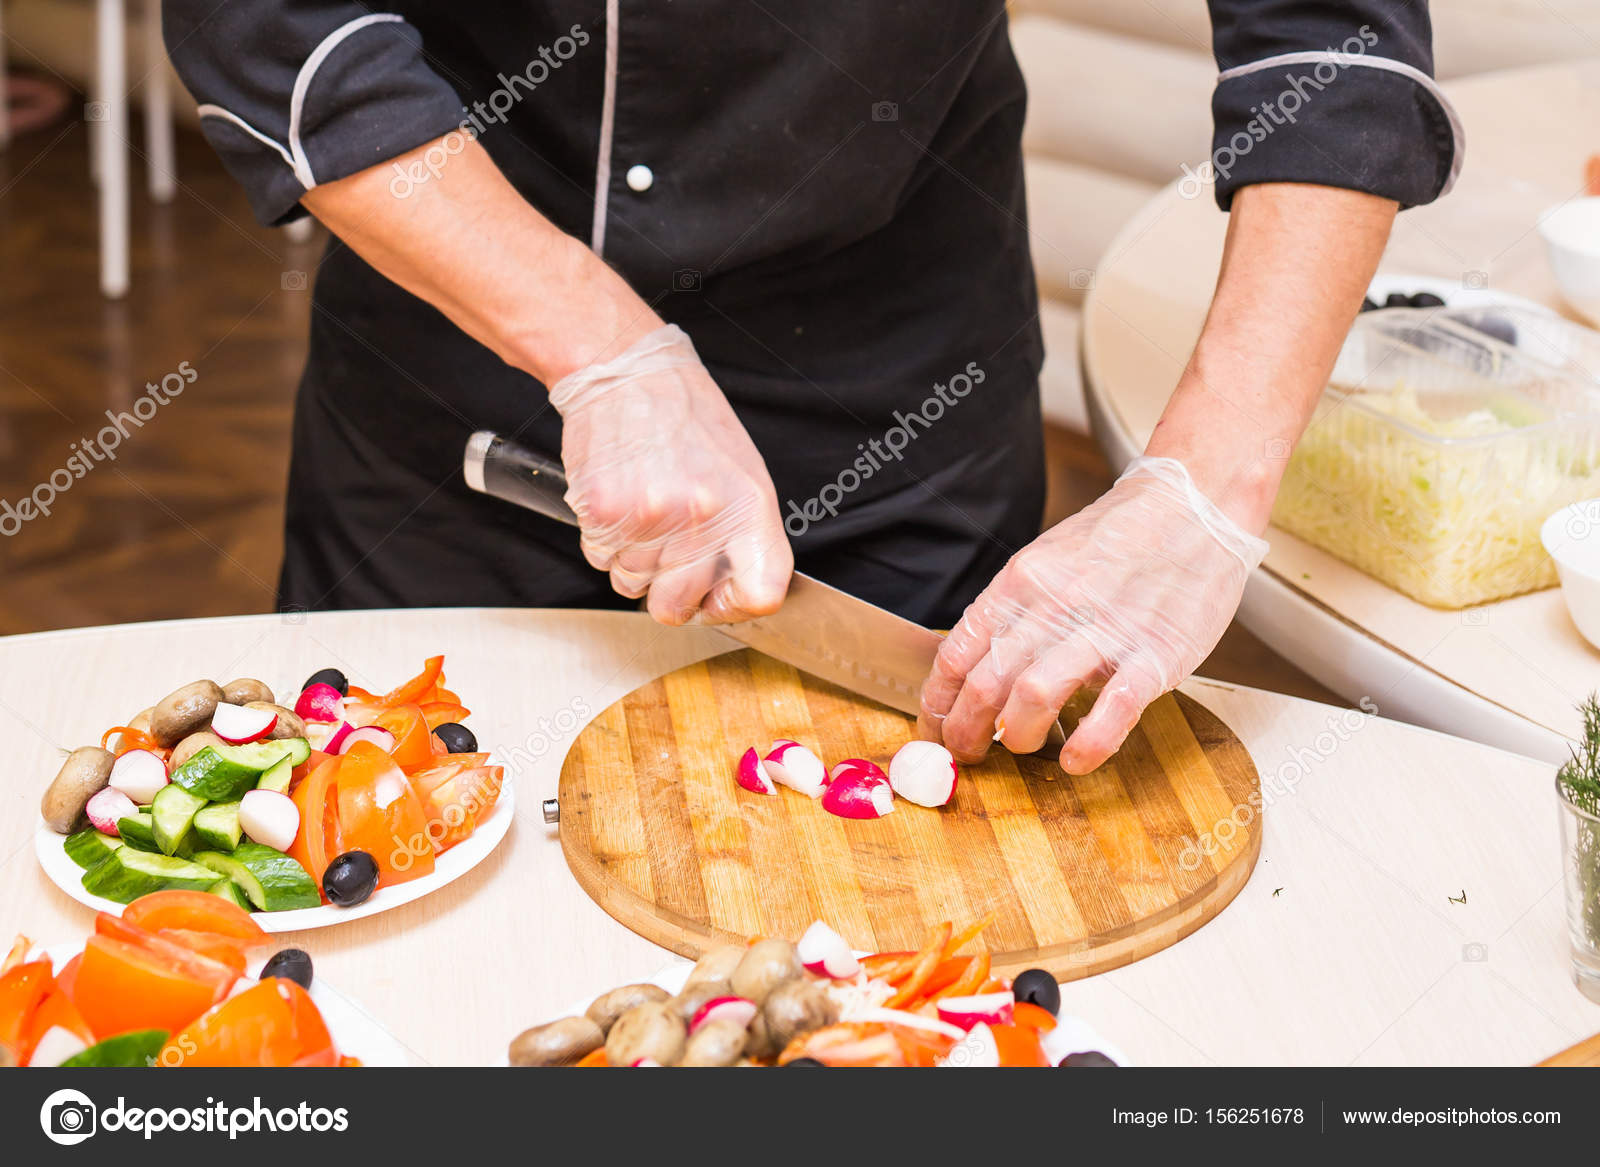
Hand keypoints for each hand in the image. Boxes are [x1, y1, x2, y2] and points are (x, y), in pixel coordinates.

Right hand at [550, 325, 793, 624]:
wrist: (628, 372)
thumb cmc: (686, 419)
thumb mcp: (742, 471)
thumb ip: (745, 536)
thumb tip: (734, 592)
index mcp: (747, 505)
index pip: (762, 593)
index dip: (735, 607)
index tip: (718, 597)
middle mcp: (701, 515)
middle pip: (678, 607)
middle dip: (668, 590)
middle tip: (666, 550)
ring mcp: (649, 517)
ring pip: (632, 587)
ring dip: (633, 561)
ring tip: (642, 511)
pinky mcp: (603, 512)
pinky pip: (601, 561)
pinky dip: (606, 542)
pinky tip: (619, 503)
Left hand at [916, 457, 1267, 773]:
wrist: (1192, 507)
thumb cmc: (1118, 541)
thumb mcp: (1047, 563)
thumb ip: (1014, 612)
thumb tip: (976, 668)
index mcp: (1019, 584)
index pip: (956, 655)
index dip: (936, 704)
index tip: (934, 729)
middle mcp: (1053, 607)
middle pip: (985, 684)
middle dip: (965, 732)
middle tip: (968, 753)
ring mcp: (1105, 631)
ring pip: (1034, 696)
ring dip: (1018, 736)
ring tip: (1023, 747)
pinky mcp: (1155, 654)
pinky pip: (1114, 709)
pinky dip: (1089, 743)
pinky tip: (1076, 760)